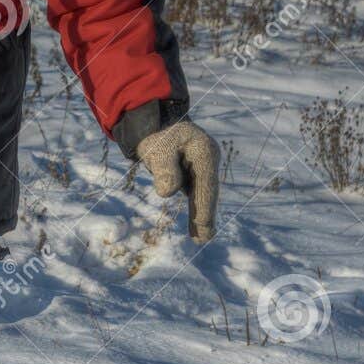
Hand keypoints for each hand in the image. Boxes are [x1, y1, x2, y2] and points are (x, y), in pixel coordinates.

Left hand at [136, 118, 219, 242]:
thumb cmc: (156, 136)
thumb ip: (163, 169)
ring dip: (201, 213)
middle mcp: (208, 158)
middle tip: (204, 239)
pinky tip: (196, 223)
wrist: (154, 124)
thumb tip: (167, 193)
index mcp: (204, 151)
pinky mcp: (195, 170)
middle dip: (205, 215)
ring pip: (202, 192)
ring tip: (201, 237)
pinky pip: (197, 191)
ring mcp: (203, 164)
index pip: (205, 183)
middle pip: (207, 190)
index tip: (201, 224)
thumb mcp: (157, 149)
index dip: (203, 206)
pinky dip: (196, 206)